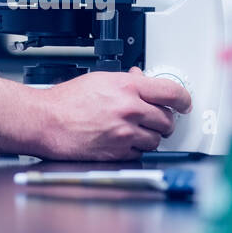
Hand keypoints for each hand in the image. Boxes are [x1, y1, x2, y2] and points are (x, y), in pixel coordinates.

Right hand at [39, 66, 191, 160]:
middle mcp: (129, 110)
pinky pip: (140, 153)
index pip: (171, 92)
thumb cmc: (66, 102)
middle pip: (167, 119)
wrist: (46, 122)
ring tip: (135, 129)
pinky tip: (123, 140)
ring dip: (150, 135)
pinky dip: (136, 148)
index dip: (183, 99)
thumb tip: (141, 80)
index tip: (184, 103)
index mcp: (128, 88)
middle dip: (163, 119)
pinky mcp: (118, 153)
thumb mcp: (99, 79)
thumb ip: (126, 81)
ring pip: (157, 139)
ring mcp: (125, 134)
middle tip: (154, 117)